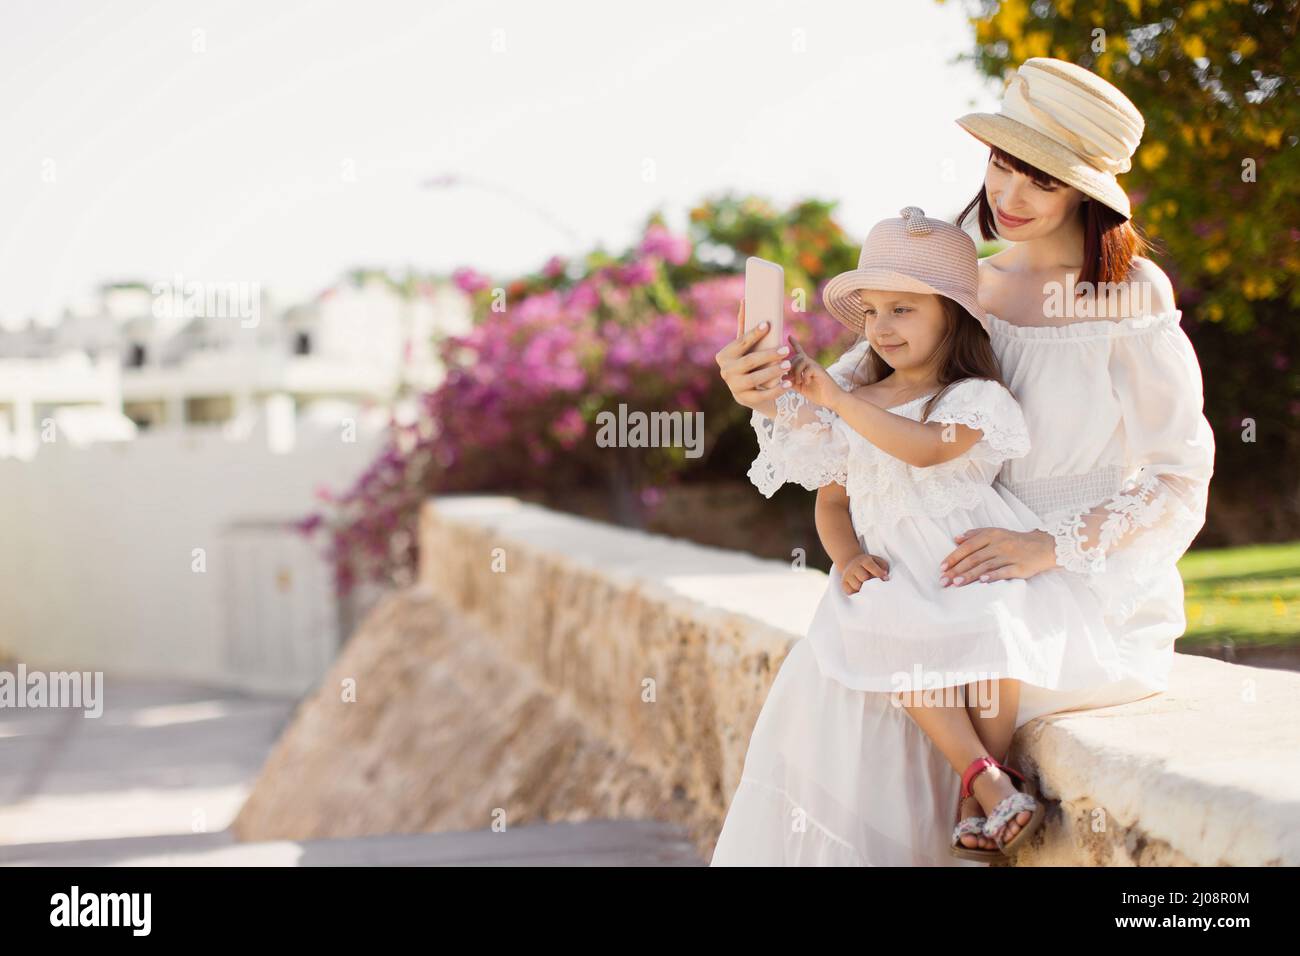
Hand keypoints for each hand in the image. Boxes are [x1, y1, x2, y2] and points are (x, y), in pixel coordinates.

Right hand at [715, 299, 792, 410]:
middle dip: (768, 355)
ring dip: (773, 371)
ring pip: (755, 379)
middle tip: (785, 350)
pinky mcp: (745, 400)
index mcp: (724, 356)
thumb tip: (745, 300)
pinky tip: (788, 384)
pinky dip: (776, 390)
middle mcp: (725, 372)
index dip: (754, 333)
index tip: (768, 325)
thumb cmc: (747, 361)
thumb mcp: (745, 345)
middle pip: (749, 361)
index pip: (740, 343)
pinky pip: (762, 395)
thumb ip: (744, 325)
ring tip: (788, 365)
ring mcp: (734, 387)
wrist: (746, 390)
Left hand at [786, 334, 846, 411]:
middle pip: (796, 356)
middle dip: (790, 367)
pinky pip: (808, 368)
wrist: (833, 399)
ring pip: (801, 360)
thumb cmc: (817, 393)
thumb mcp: (801, 387)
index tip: (789, 336)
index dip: (794, 344)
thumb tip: (781, 376)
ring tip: (799, 382)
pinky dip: (804, 376)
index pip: (800, 352)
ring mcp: (816, 367)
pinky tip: (807, 382)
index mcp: (806, 367)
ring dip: (796, 371)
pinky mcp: (820, 372)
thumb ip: (792, 381)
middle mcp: (811, 364)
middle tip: (791, 379)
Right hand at [841, 552, 890, 593]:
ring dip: (864, 589)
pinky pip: (850, 592)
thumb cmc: (868, 564)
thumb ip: (883, 566)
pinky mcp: (843, 583)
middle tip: (875, 585)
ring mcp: (848, 575)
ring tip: (868, 588)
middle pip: (863, 577)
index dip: (879, 573)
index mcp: (863, 560)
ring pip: (856, 586)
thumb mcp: (877, 560)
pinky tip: (860, 591)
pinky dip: (856, 593)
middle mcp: (854, 567)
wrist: (851, 562)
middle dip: (871, 582)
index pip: (870, 566)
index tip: (886, 579)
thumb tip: (885, 577)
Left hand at [938, 528, 1056, 585]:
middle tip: (944, 580)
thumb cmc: (1013, 541)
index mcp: (990, 536)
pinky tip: (982, 582)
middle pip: (974, 558)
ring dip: (970, 575)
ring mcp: (1009, 556)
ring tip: (956, 583)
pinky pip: (1004, 572)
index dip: (954, 557)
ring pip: (986, 566)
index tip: (941, 568)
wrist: (1042, 546)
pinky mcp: (1019, 567)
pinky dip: (993, 576)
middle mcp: (999, 545)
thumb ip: (975, 535)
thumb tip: (956, 539)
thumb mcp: (995, 532)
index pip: (968, 547)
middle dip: (957, 570)